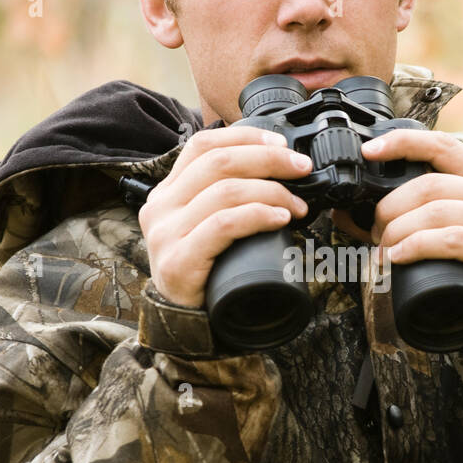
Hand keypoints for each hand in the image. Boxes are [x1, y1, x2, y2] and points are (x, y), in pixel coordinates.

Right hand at [138, 127, 311, 307]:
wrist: (188, 325)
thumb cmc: (208, 272)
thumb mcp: (209, 225)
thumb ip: (225, 197)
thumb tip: (279, 170)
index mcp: (168, 191)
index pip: (202, 145)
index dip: (245, 137)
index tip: (281, 144)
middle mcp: (160, 207)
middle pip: (218, 162)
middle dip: (268, 160)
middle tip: (302, 169)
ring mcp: (166, 234)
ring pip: (224, 191)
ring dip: (272, 192)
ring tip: (298, 206)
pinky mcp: (178, 261)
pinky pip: (223, 225)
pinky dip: (257, 216)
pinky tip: (280, 219)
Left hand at [360, 129, 462, 356]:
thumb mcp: (438, 233)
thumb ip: (402, 217)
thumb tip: (345, 213)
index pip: (443, 146)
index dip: (403, 144)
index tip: (369, 152)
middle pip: (430, 185)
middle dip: (390, 209)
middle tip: (375, 236)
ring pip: (438, 212)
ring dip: (399, 232)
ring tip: (384, 254)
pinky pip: (453, 239)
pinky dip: (419, 246)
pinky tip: (399, 257)